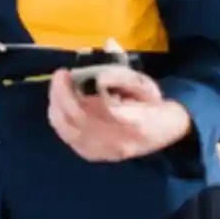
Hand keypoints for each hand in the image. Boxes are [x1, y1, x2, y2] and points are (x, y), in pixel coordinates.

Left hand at [47, 66, 192, 161]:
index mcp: (136, 124)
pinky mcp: (91, 155)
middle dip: (62, 94)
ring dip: (57, 104)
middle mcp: (117, 143)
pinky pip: (66, 136)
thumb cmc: (151, 105)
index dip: (81, 93)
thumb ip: (121, 75)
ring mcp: (102, 152)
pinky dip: (59, 117)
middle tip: (60, 74)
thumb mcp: (143, 84)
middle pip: (79, 120)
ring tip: (58, 86)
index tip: (70, 73)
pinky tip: (59, 102)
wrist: (161, 132)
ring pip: (68, 129)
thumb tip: (102, 63)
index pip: (104, 111)